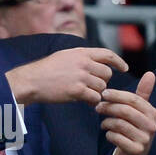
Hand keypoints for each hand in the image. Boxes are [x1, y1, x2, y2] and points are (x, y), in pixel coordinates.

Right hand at [6, 47, 127, 106]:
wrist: (31, 80)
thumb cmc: (46, 70)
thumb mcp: (65, 56)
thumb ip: (81, 57)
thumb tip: (96, 61)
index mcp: (81, 52)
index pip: (107, 54)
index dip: (118, 62)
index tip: (124, 68)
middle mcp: (83, 63)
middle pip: (107, 74)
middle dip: (103, 81)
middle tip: (93, 87)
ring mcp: (80, 77)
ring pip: (102, 87)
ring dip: (97, 93)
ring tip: (85, 94)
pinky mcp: (76, 90)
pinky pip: (95, 98)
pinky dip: (93, 101)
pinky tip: (85, 101)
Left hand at [99, 72, 155, 154]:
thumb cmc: (134, 128)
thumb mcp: (139, 110)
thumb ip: (142, 93)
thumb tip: (150, 73)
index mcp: (152, 112)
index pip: (133, 99)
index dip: (117, 95)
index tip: (103, 94)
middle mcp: (151, 125)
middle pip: (126, 111)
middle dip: (109, 107)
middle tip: (98, 107)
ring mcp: (145, 139)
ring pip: (120, 124)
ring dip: (107, 122)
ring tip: (103, 123)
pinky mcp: (136, 150)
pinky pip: (117, 138)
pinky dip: (109, 134)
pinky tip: (108, 134)